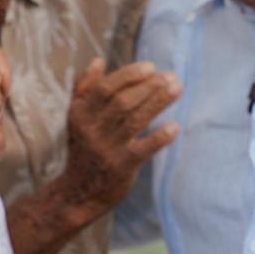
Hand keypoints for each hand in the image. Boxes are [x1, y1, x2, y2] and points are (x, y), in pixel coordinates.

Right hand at [59, 58, 181, 214]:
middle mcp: (92, 130)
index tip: (151, 67)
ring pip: (134, 120)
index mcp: (81, 113)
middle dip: (149, 86)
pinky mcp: (121, 167)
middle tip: (171, 76)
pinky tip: (174, 126)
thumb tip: (98, 61)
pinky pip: (143, 149)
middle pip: (123, 102)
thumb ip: (85, 88)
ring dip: (158, 102)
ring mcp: (107, 149)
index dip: (129, 75)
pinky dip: (159, 136)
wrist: (78, 193)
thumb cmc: (83, 148)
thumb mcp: (77, 118)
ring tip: (177, 89)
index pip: (105, 88)